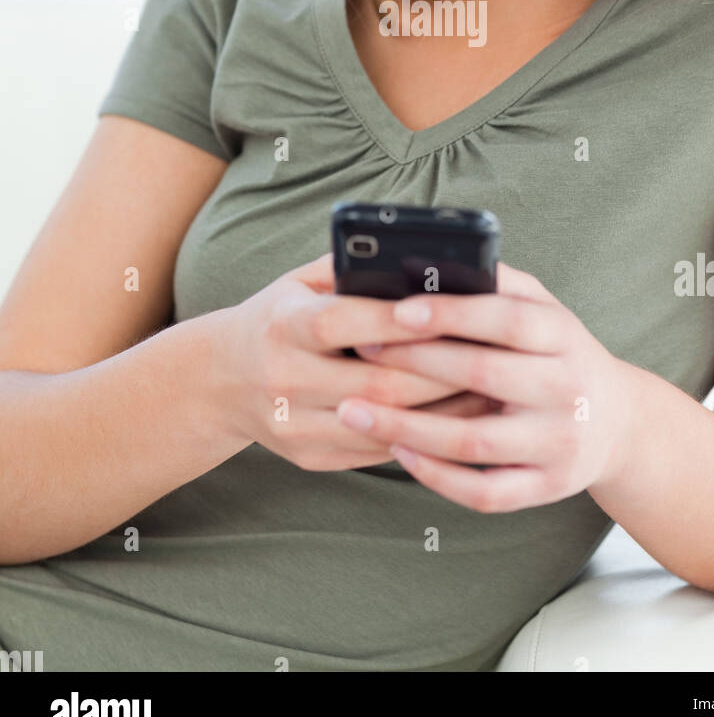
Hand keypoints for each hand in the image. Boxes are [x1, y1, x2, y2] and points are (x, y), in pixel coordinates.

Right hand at [217, 252, 494, 471]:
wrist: (221, 381)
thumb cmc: (279, 317)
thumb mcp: (299, 282)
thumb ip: (351, 270)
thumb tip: (420, 259)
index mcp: (280, 326)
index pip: (340, 323)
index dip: (390, 320)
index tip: (441, 309)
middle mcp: (282, 380)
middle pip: (374, 385)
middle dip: (438, 372)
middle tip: (490, 357)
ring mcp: (294, 427)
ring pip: (383, 425)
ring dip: (442, 411)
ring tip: (489, 390)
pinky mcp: (310, 457)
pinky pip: (377, 451)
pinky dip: (423, 434)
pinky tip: (459, 418)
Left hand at [335, 260, 636, 509]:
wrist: (619, 423)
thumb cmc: (558, 353)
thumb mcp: (544, 309)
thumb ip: (497, 284)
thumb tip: (428, 261)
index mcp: (564, 336)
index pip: (506, 320)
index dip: (451, 314)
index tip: (398, 310)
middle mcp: (567, 390)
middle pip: (483, 376)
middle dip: (414, 364)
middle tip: (360, 352)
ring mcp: (558, 444)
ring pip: (473, 442)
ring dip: (406, 427)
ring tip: (354, 411)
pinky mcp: (547, 488)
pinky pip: (484, 492)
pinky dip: (436, 476)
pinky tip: (398, 452)